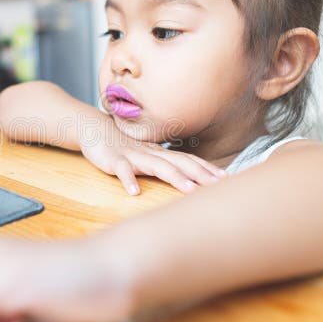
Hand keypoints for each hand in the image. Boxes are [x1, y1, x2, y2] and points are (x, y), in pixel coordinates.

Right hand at [79, 119, 226, 194]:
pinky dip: (128, 179)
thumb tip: (189, 179)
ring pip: (157, 166)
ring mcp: (133, 156)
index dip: (208, 169)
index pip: (189, 161)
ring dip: (175, 177)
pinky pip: (121, 169)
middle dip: (200, 174)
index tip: (228, 179)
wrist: (94, 129)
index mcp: (161, 154)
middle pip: (180, 163)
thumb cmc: (124, 146)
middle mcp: (151, 153)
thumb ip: (166, 165)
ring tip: (190, 189)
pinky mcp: (113, 159)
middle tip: (218, 186)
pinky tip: (134, 192)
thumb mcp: (147, 156)